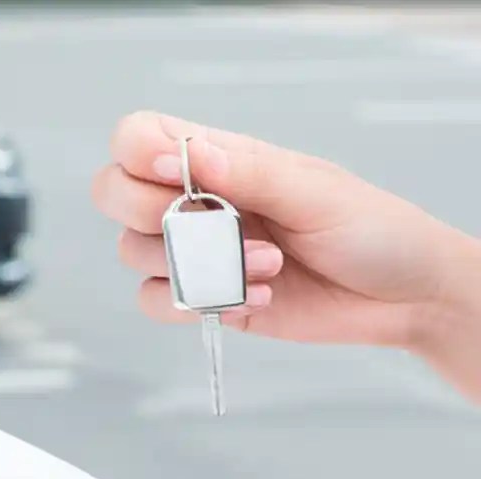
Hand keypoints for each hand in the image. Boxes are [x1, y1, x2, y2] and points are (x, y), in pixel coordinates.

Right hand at [91, 111, 480, 400]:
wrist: (403, 297)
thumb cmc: (371, 229)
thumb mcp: (315, 191)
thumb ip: (249, 174)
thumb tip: (190, 153)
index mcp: (220, 159)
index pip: (139, 137)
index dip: (137, 152)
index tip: (175, 175)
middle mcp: (196, 201)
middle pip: (113, 192)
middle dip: (146, 213)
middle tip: (206, 226)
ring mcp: (195, 251)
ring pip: (131, 252)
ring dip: (195, 265)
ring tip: (266, 267)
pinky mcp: (203, 297)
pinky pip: (156, 301)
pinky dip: (197, 304)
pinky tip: (256, 299)